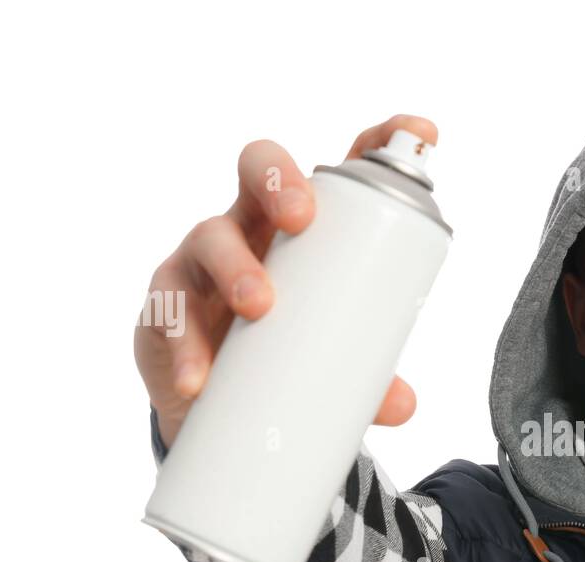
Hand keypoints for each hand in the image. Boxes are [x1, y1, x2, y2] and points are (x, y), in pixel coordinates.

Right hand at [133, 114, 438, 448]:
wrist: (208, 401)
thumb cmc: (279, 351)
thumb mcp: (326, 359)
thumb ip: (367, 379)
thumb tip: (403, 405)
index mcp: (303, 229)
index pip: (339, 172)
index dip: (379, 141)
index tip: (418, 132)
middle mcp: (252, 227)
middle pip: (260, 170)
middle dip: (281, 181)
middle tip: (303, 218)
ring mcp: (202, 261)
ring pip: (210, 236)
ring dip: (236, 266)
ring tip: (261, 305)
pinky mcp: (165, 306)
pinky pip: (168, 312)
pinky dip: (185, 345)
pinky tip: (198, 377)